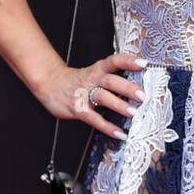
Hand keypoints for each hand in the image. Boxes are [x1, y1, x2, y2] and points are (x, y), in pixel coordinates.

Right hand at [33, 52, 147, 140]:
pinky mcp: (78, 109)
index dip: (128, 61)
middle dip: (127, 88)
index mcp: (98, 69)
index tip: (143, 63)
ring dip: (119, 105)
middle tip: (142, 96)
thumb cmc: (78, 80)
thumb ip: (112, 77)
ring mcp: (84, 94)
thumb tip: (138, 86)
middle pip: (111, 81)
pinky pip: (94, 119)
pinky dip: (107, 127)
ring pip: (103, 97)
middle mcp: (92, 79)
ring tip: (134, 113)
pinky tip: (119, 133)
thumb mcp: (94, 73)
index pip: (114, 61)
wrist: (50, 84)